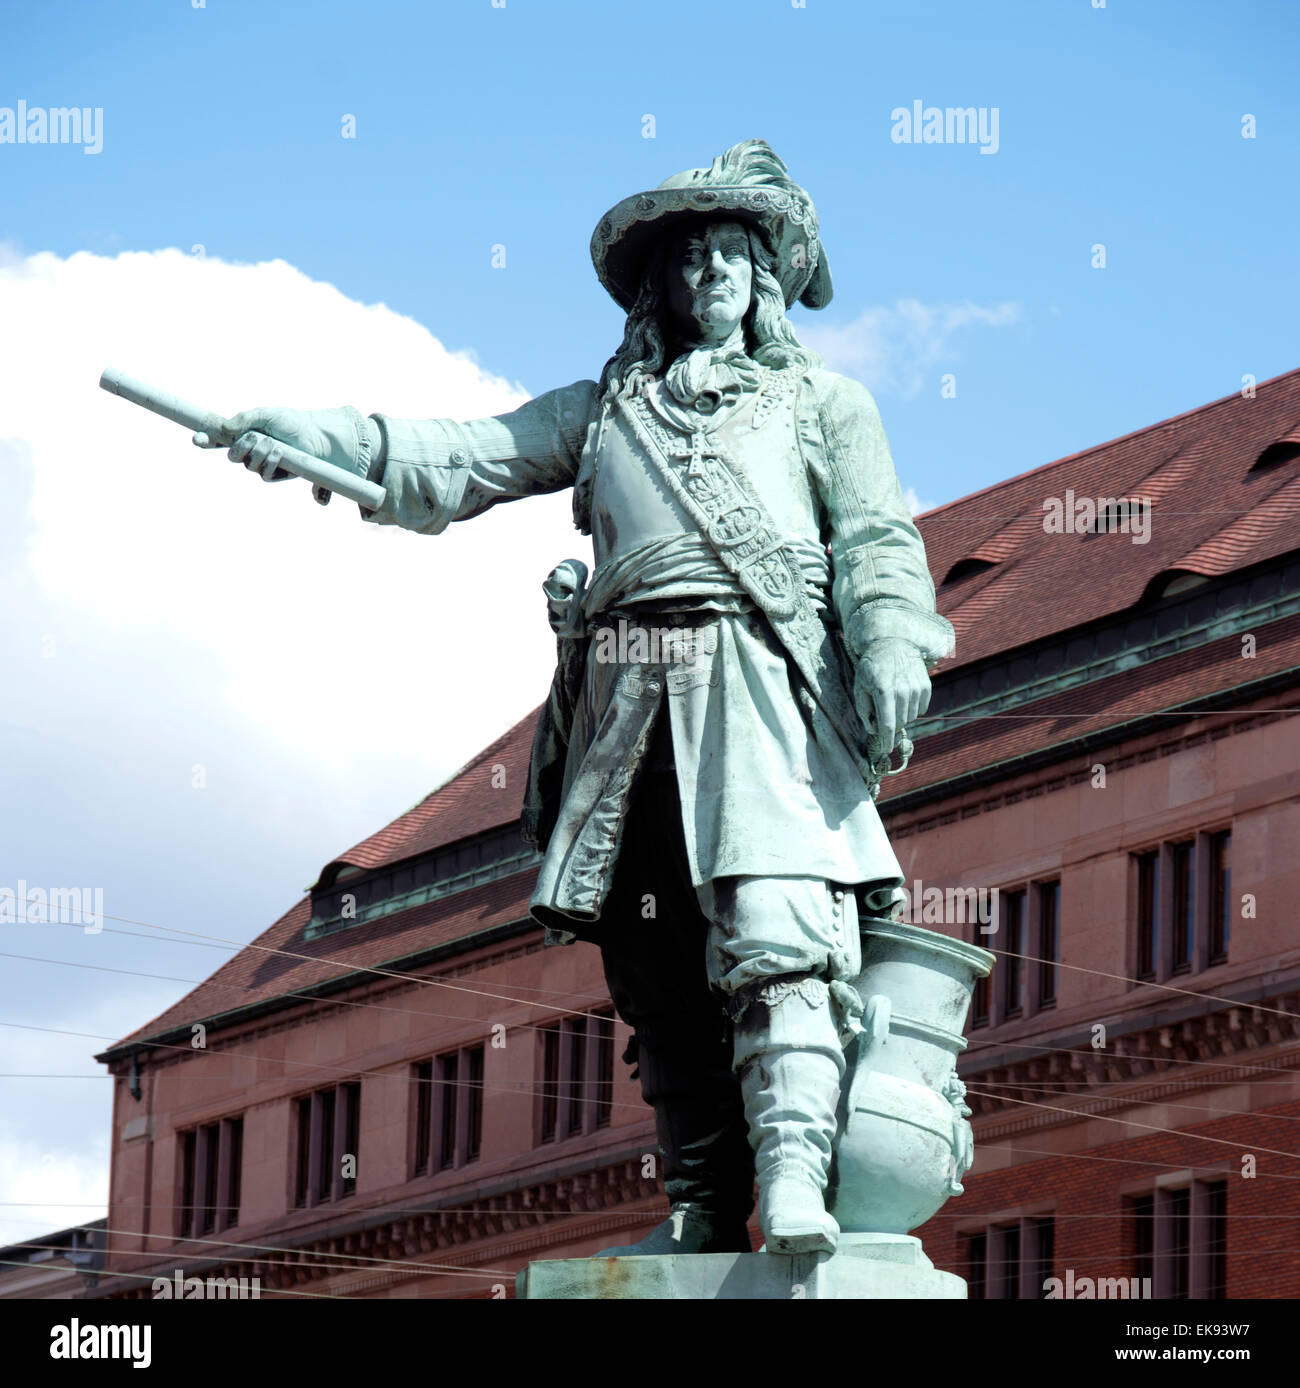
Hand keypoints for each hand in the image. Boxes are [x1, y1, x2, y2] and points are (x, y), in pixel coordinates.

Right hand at [193, 406, 365, 483]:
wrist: (313, 435)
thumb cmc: (290, 422)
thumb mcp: (265, 415)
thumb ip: (244, 419)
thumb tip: (224, 429)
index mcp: (243, 435)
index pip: (218, 440)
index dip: (205, 440)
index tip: (196, 439)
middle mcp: (249, 451)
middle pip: (231, 457)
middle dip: (240, 448)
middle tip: (252, 438)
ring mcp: (262, 464)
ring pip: (248, 466)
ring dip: (258, 454)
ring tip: (272, 443)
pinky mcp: (276, 474)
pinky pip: (264, 475)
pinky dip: (269, 463)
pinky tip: (279, 453)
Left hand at [853, 637, 930, 755]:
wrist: (893, 643)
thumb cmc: (872, 667)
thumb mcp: (860, 686)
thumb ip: (864, 710)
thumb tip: (873, 730)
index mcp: (883, 691)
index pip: (887, 724)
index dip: (886, 741)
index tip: (885, 750)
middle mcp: (902, 690)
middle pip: (900, 723)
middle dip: (891, 725)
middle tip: (883, 716)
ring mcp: (916, 687)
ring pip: (911, 717)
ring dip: (901, 716)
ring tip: (892, 701)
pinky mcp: (925, 685)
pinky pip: (921, 709)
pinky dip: (912, 709)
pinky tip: (903, 697)